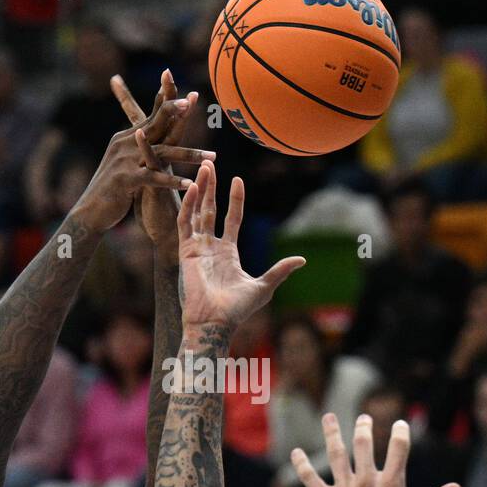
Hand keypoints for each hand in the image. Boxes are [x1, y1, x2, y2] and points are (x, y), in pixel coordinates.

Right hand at [72, 88, 209, 233]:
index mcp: (127, 138)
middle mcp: (126, 144)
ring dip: (189, 154)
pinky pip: (153, 178)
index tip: (185, 90)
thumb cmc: (111, 189)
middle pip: (155, 124)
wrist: (90, 211)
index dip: (165, 98)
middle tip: (193, 101)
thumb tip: (147, 134)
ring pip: (162, 153)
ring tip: (212, 156)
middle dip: (175, 112)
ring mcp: (125, 161)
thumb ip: (138, 148)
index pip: (150, 114)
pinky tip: (189, 184)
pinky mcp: (126, 180)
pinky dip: (172, 182)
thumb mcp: (125, 163)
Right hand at [177, 160, 304, 328]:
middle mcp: (210, 247)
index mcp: (227, 253)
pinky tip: (191, 188)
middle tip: (209, 164)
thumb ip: (280, 271)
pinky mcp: (185, 251)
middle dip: (210, 187)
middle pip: (210, 210)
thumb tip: (301, 260)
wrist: (216, 322)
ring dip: (199, 190)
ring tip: (202, 167)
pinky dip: (187, 205)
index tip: (237, 180)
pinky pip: (185, 223)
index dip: (235, 200)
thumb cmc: (238, 310)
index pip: (231, 219)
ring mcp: (197, 247)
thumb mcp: (264, 287)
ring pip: (196, 212)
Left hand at [291, 412, 459, 486]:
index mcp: (392, 485)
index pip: (399, 448)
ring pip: (336, 453)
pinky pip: (310, 478)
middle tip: (363, 419)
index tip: (399, 425)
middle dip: (363, 428)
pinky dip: (302, 464)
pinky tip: (296, 452)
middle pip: (364, 444)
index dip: (400, 432)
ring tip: (329, 417)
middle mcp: (367, 482)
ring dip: (332, 433)